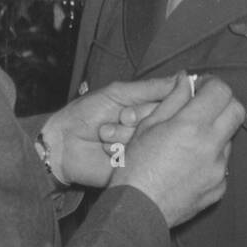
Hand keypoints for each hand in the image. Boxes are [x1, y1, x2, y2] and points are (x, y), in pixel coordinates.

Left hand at [40, 75, 180, 187]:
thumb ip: (150, 88)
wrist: (63, 142)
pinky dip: (120, 151)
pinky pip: (140, 158)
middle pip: (162, 123)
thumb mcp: (117, 93)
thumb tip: (182, 79)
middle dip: (136, 120)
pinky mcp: (135, 167)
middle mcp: (149, 129)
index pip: (171, 105)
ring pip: (151, 140)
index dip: (153, 107)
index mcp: (148, 110)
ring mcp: (143, 148)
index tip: (129, 110)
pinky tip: (106, 150)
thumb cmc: (86, 113)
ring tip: (105, 134)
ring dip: (124, 135)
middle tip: (119, 119)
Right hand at [112, 75, 243, 226]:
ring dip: (215, 132)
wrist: (136, 210)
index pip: (221, 91)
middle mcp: (211, 146)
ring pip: (228, 139)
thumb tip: (186, 81)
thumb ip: (172, 100)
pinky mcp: (219, 188)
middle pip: (236, 111)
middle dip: (222, 103)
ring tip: (189, 140)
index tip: (201, 87)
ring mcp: (218, 169)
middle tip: (204, 106)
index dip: (211, 84)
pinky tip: (188, 164)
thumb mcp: (147, 126)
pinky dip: (210, 159)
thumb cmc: (135, 167)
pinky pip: (221, 165)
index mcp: (191, 126)